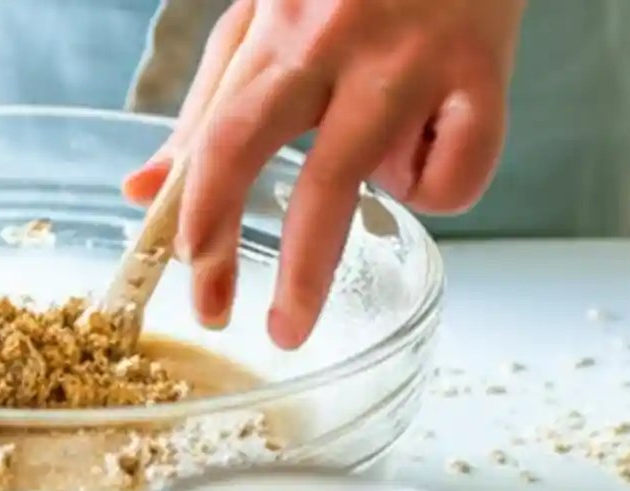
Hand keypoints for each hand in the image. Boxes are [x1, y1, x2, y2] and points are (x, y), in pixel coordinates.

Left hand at [123, 0, 525, 348]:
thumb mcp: (266, 15)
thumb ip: (208, 105)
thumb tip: (144, 188)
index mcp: (279, 26)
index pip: (220, 136)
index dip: (198, 211)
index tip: (182, 269)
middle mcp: (342, 44)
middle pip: (286, 171)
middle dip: (255, 263)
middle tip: (230, 320)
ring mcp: (416, 61)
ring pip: (363, 188)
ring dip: (319, 267)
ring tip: (302, 309)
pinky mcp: (484, 73)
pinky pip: (455, 179)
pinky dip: (433, 189)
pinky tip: (422, 157)